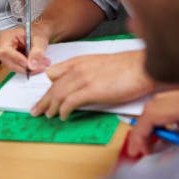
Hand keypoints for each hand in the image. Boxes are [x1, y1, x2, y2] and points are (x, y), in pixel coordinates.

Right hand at [0, 26, 50, 74]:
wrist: (38, 33)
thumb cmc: (36, 32)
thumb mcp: (39, 39)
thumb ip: (37, 52)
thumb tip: (32, 66)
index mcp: (6, 37)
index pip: (6, 51)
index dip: (17, 59)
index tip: (30, 65)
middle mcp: (2, 46)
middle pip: (9, 62)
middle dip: (26, 67)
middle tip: (41, 67)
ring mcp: (5, 54)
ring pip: (14, 67)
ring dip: (28, 69)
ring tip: (42, 65)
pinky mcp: (10, 60)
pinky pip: (17, 68)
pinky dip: (27, 68)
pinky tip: (37, 65)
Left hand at [31, 50, 150, 119]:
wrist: (143, 66)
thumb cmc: (129, 67)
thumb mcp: (102, 64)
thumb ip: (88, 72)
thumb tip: (83, 86)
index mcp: (80, 61)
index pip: (54, 73)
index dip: (48, 86)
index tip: (45, 95)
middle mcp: (78, 69)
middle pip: (53, 86)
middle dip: (43, 100)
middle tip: (36, 110)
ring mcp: (83, 79)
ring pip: (58, 95)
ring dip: (50, 107)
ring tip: (47, 115)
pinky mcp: (91, 90)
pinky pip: (69, 102)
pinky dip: (63, 111)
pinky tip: (62, 117)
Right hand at [127, 87, 178, 155]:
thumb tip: (164, 163)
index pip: (151, 113)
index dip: (139, 133)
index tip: (137, 150)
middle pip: (154, 105)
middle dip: (145, 128)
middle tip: (144, 149)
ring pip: (165, 102)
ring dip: (159, 123)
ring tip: (162, 145)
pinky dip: (174, 119)